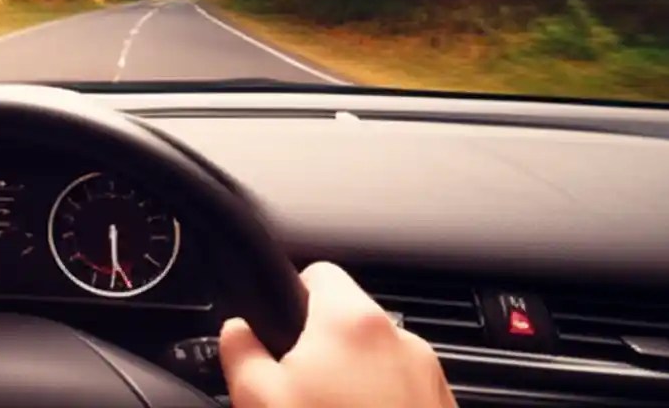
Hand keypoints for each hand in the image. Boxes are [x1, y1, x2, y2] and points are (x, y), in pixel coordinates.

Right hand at [220, 262, 455, 407]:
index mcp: (352, 322)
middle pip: (346, 322)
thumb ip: (239, 350)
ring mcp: (431, 379)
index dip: (289, 300)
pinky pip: (400, 395)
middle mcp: (401, 340)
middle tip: (294, 396)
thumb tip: (237, 331)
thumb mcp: (257, 401)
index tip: (277, 335)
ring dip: (351, 384)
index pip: (317, 273)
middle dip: (319, 352)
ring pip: (374, 364)